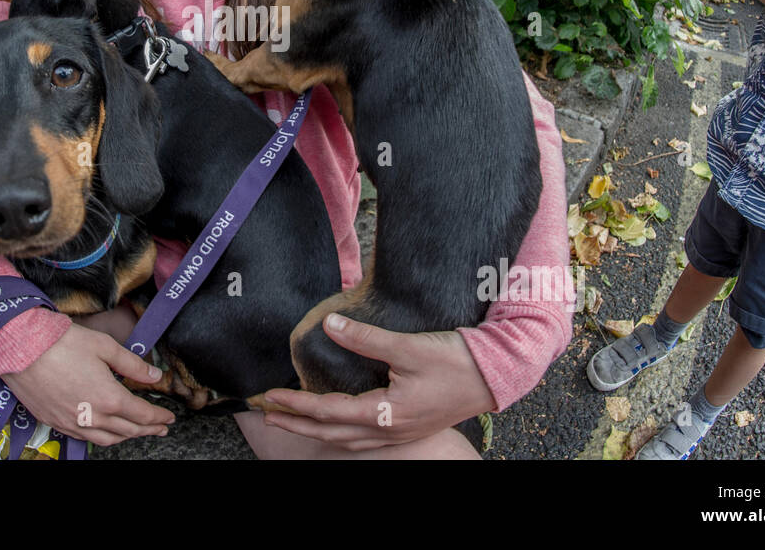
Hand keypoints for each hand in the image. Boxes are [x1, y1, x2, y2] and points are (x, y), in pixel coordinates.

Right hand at [1, 323, 174, 446]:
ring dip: (126, 437)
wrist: (21, 349)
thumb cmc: (63, 343)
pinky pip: (84, 437)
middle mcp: (91, 416)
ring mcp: (71, 422)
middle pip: (127, 430)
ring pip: (106, 439)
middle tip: (161, 429)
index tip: (169, 418)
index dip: (158, 418)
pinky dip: (101, 437)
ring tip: (138, 432)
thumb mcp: (105, 347)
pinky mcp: (54, 422)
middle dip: (148, 430)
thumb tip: (155, 375)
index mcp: (108, 398)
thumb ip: (133, 364)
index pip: (142, 415)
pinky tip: (105, 430)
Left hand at [257, 313, 495, 450]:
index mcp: (385, 414)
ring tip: (292, 420)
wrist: (497, 376)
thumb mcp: (408, 346)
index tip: (268, 397)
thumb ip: (366, 337)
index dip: (294, 405)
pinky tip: (336, 423)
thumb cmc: (457, 362)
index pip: (327, 412)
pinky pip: (364, 438)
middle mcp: (389, 430)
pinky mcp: (409, 427)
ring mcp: (400, 433)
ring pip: (347, 439)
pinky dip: (341, 432)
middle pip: (331, 432)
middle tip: (266, 414)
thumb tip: (329, 324)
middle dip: (296, 424)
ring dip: (316, 430)